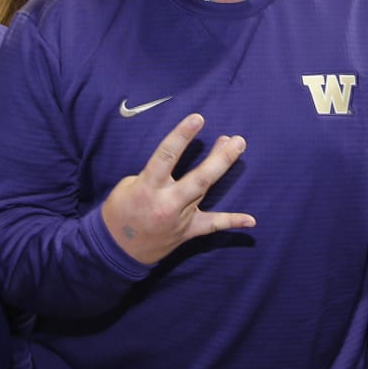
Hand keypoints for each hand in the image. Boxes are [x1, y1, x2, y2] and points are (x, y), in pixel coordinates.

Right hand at [100, 114, 253, 264]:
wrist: (116, 250)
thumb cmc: (118, 212)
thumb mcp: (126, 186)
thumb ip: (153, 174)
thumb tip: (176, 161)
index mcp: (148, 187)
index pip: (166, 156)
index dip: (182, 135)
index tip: (198, 118)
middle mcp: (167, 202)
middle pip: (199, 178)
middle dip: (220, 158)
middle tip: (237, 140)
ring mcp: (179, 218)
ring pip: (205, 191)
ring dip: (221, 166)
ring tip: (236, 146)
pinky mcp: (186, 232)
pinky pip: (212, 226)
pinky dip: (232, 222)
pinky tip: (251, 220)